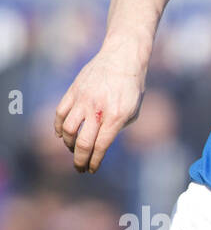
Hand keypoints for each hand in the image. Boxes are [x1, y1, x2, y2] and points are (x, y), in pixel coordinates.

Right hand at [53, 37, 144, 172]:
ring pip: (67, 129)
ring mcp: (83, 100)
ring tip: (72, 149)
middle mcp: (97, 110)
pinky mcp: (73, 91)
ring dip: (68, 144)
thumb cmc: (131, 88)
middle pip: (82, 142)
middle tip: (79, 168)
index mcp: (115, 117)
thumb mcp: (133, 111)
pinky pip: (60, 113)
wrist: (122, 59)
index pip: (100, 146)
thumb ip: (117, 128)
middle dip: (79, 159)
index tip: (91, 170)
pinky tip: (61, 135)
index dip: (94, 162)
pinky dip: (58, 127)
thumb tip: (102, 143)